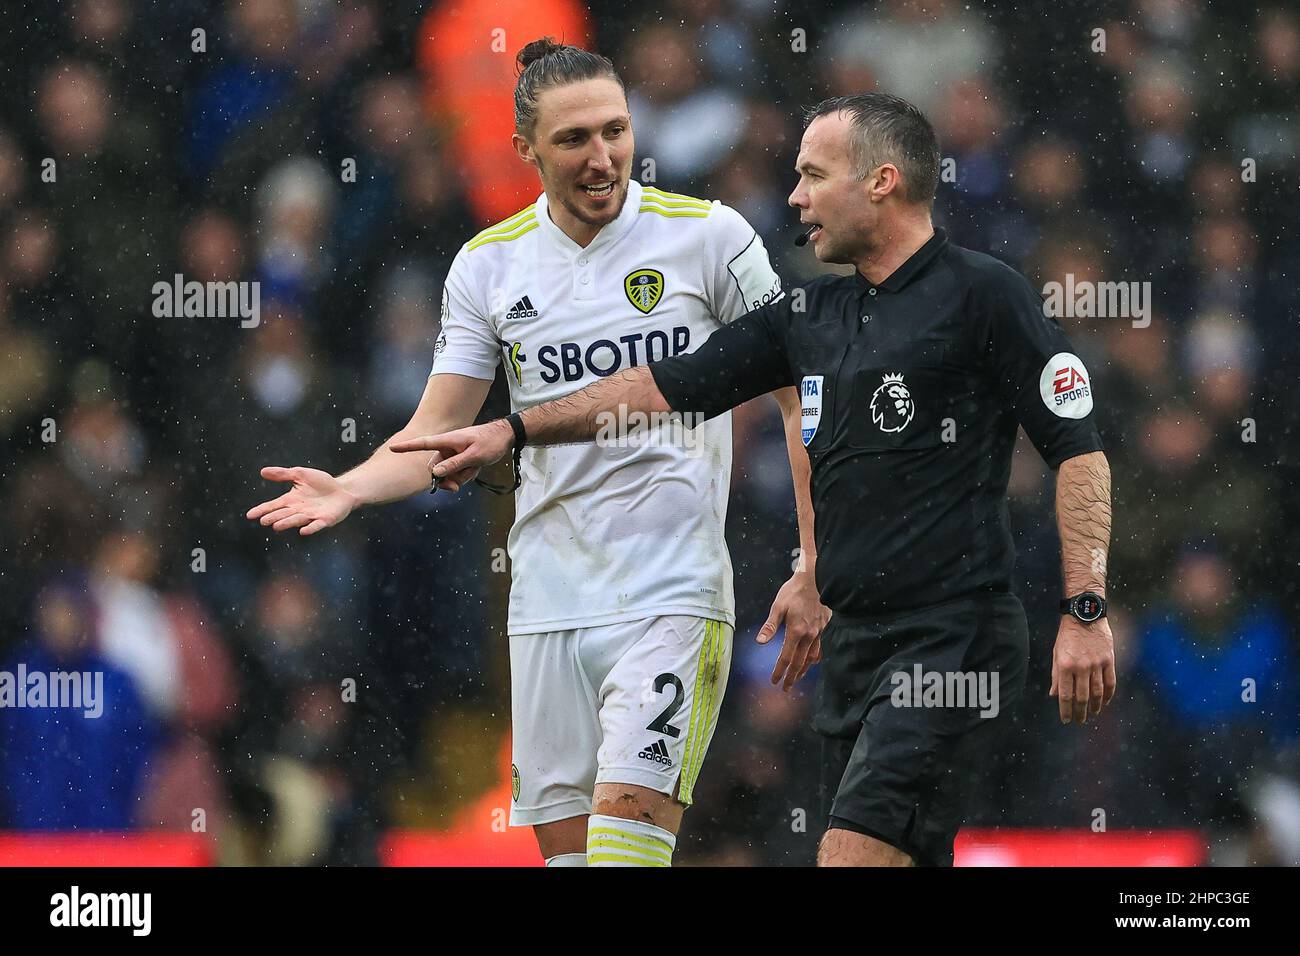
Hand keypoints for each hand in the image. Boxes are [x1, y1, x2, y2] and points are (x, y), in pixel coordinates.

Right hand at [246, 466, 359, 535]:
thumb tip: (262, 471)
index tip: (250, 515)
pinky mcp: (325, 520)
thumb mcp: (300, 474)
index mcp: (291, 500)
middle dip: (274, 517)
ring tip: (276, 526)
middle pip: (284, 514)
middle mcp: (299, 510)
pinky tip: (303, 531)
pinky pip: (316, 525)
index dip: (262, 510)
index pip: (273, 505)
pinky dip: (310, 528)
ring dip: (287, 523)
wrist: (342, 490)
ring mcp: (312, 516)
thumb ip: (283, 474)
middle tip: (264, 521)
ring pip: (297, 520)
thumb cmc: (321, 483)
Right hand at [388, 420, 513, 491]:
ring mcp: (453, 455)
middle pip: (435, 468)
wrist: (504, 438)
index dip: (407, 447)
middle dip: (445, 479)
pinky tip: (476, 468)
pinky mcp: (460, 460)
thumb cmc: (490, 441)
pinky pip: (457, 474)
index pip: (423, 443)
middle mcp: (447, 448)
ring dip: (460, 477)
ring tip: (474, 468)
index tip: (392, 448)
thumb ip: (454, 464)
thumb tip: (435, 473)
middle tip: (456, 488)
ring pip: (448, 474)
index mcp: (447, 441)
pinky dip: (465, 475)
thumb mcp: (474, 455)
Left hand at [758, 569, 830, 691]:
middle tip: (786, 688)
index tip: (774, 681)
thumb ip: (770, 626)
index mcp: (796, 631)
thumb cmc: (794, 591)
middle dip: (792, 677)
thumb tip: (760, 642)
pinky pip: (819, 648)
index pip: (786, 657)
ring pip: (811, 658)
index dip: (780, 671)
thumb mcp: (778, 606)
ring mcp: (818, 632)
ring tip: (797, 678)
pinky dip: (814, 658)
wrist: (816, 579)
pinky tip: (812, 661)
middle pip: (800, 662)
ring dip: (803, 670)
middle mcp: (809, 635)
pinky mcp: (823, 627)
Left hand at [1050, 615, 1116, 723]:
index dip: (1065, 710)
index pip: (1065, 695)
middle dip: (1080, 712)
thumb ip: (1056, 676)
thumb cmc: (1067, 636)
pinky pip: (1110, 682)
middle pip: (1082, 697)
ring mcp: (1096, 664)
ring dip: (1095, 706)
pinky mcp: (1109, 660)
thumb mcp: (1056, 654)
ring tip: (1092, 714)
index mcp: (1065, 666)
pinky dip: (1108, 694)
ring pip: (1097, 692)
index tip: (1066, 720)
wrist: (1085, 616)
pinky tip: (1105, 702)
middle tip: (1080, 721)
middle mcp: (1081, 667)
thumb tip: (1054, 695)